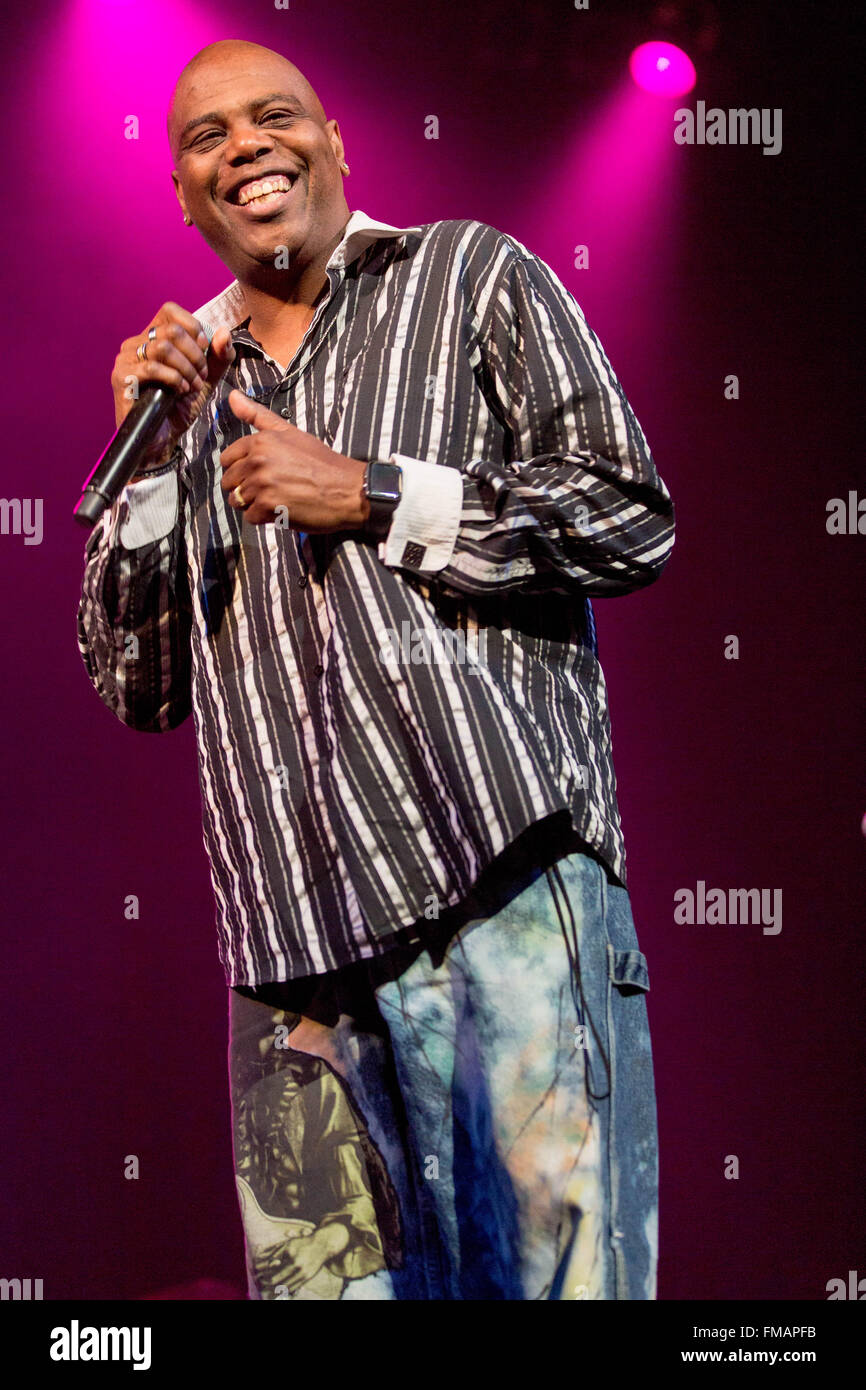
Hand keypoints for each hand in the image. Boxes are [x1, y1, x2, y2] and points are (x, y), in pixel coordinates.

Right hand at [110, 301, 235, 467]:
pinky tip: (180, 392)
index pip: (170, 310)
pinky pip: (152, 368)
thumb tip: (224, 332)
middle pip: (171, 329)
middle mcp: (136, 343)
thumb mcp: (206, 379)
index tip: (205, 350)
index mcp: (153, 337)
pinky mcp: (122, 378)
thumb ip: (218, 357)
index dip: (192, 327)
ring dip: (186, 368)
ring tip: (191, 386)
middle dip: (195, 354)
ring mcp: (126, 360)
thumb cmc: (179, 407)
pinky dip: (174, 379)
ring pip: (163, 348)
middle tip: (201, 375)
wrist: (163, 439)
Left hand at [220, 389, 369, 532]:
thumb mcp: (290, 432)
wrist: (348, 490)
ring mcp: (262, 484)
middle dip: (245, 488)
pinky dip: (264, 518)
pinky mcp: (268, 506)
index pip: (226, 459)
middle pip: (229, 482)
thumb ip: (258, 416)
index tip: (259, 473)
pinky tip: (282, 510)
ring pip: (237, 501)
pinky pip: (250, 517)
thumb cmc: (322, 462)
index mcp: (260, 441)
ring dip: (254, 504)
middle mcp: (257, 460)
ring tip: (277, 498)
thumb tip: (233, 396)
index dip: (240, 469)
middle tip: (271, 488)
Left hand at [255, 1223, 349, 1296]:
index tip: (260, 1277)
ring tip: (271, 1287)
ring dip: (277, 1289)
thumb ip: (277, 1254)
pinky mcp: (308, 1278)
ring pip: (287, 1287)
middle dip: (269, 1284)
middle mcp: (298, 1270)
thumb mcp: (289, 1244)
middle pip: (280, 1283)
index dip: (266, 1278)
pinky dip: (287, 1289)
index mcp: (292, 1261)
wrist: (322, 1246)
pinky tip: (282, 1287)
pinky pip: (295, 1287)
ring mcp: (304, 1275)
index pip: (275, 1275)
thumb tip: (268, 1264)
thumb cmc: (304, 1243)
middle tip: (263, 1283)